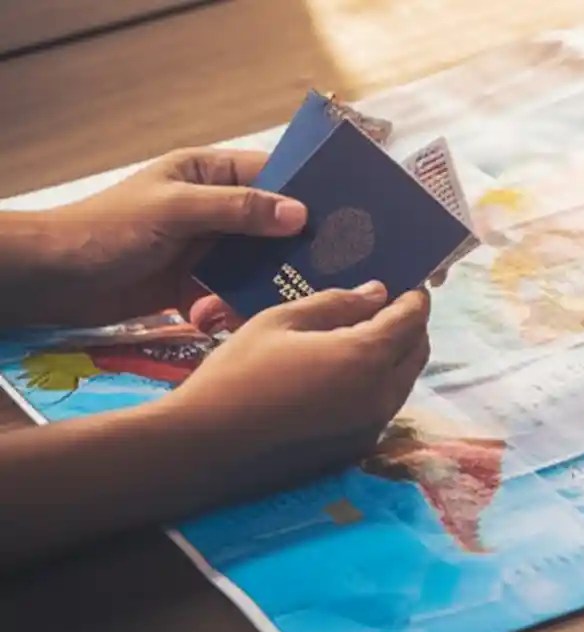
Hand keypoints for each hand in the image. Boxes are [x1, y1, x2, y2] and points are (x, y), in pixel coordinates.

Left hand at [28, 147, 304, 327]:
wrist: (53, 279)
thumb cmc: (107, 230)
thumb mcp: (176, 211)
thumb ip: (238, 210)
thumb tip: (299, 213)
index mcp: (209, 175)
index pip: (272, 176)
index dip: (307, 194)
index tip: (345, 218)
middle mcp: (214, 210)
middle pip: (272, 226)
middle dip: (293, 250)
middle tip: (327, 271)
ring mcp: (206, 249)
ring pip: (256, 266)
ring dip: (258, 287)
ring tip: (268, 305)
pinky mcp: (196, 285)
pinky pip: (231, 295)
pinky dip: (230, 309)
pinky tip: (218, 318)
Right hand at [161, 281, 430, 485]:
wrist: (205, 446)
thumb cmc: (238, 373)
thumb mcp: (281, 321)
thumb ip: (337, 304)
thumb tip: (376, 293)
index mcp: (366, 357)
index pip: (412, 319)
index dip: (414, 297)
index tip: (408, 284)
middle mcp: (381, 395)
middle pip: (418, 351)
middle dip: (410, 325)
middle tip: (384, 307)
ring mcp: (372, 426)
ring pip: (403, 381)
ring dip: (395, 355)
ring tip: (362, 335)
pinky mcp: (356, 448)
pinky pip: (383, 405)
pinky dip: (378, 383)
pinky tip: (345, 372)